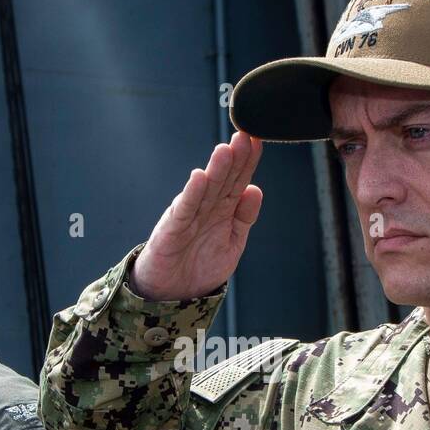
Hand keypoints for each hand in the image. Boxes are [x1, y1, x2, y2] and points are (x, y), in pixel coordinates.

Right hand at [130, 130, 263, 300]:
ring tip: (225, 151)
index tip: (258, 141)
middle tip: (244, 136)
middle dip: (234, 159)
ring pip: (205, 191)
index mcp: (223, 209)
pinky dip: (192, 195)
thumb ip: (244, 218)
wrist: (173, 293)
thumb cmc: (201, 265)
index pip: (238, 181)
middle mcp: (206, 208)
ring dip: (215, 171)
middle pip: (223, 180)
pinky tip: (199, 179)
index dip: (248, 162)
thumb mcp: (233, 242)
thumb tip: (255, 190)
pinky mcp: (171, 231)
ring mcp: (188, 217)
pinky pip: (183, 210)